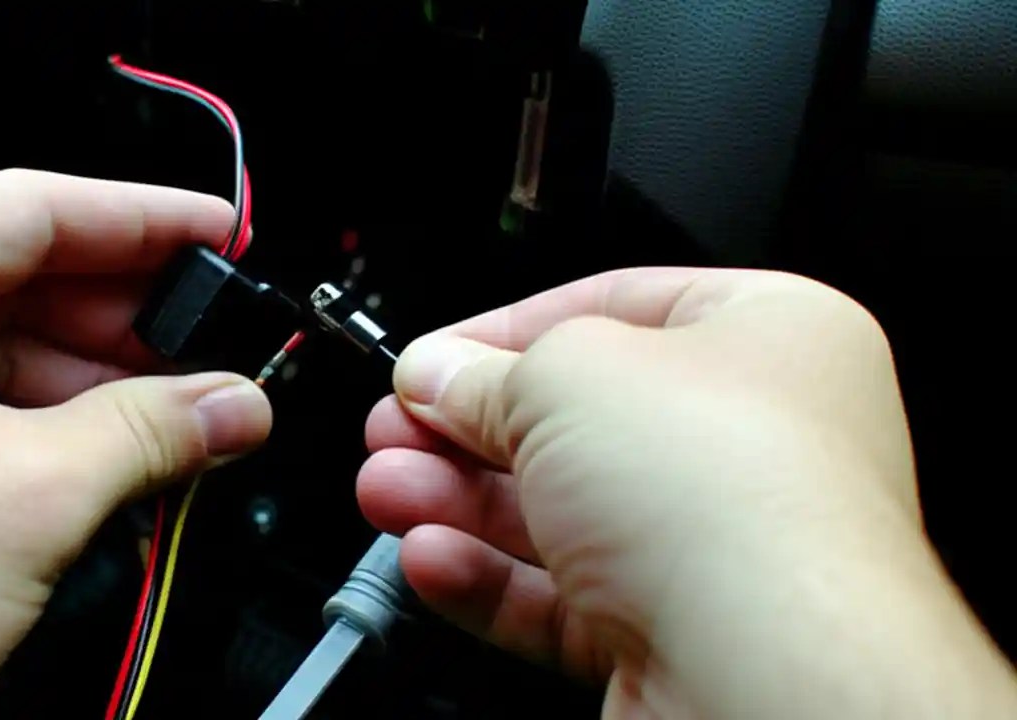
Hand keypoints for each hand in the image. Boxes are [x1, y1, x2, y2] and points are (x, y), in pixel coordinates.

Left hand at [0, 170, 271, 718]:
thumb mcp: (32, 500)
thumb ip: (153, 430)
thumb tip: (231, 402)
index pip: (36, 207)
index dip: (147, 218)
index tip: (219, 233)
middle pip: (23, 272)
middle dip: (132, 319)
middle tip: (218, 352)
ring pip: (2, 339)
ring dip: (98, 379)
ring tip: (181, 419)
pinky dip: (48, 418)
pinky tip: (116, 450)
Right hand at [359, 268, 1016, 718]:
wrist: (770, 672)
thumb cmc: (729, 498)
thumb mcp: (566, 377)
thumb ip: (487, 373)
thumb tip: (439, 374)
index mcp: (768, 338)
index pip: (617, 309)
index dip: (510, 328)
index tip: (437, 355)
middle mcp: (753, 442)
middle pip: (577, 421)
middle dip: (467, 427)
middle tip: (395, 426)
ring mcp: (717, 547)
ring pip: (561, 515)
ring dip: (461, 501)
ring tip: (387, 489)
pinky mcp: (677, 635)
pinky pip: (566, 599)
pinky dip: (491, 580)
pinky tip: (431, 558)